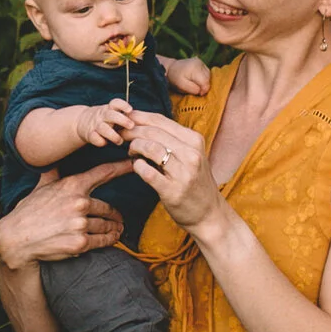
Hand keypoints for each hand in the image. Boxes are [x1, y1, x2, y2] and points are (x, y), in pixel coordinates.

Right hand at [0, 162, 132, 270]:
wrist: (17, 239)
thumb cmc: (28, 212)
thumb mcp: (40, 188)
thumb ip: (52, 174)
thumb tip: (53, 162)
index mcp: (71, 185)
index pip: (103, 173)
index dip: (122, 167)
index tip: (135, 163)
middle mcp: (78, 202)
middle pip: (109, 208)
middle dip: (115, 216)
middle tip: (119, 219)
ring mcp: (80, 223)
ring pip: (107, 226)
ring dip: (115, 229)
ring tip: (118, 230)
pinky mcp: (80, 242)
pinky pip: (103, 241)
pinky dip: (109, 240)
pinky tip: (112, 239)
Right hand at [72, 98, 133, 148]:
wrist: (83, 122)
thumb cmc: (107, 120)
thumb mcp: (115, 114)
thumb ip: (128, 117)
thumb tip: (150, 124)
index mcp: (110, 109)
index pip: (116, 103)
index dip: (122, 105)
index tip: (130, 110)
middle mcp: (103, 115)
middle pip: (111, 115)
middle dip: (121, 120)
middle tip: (131, 125)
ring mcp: (96, 125)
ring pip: (103, 127)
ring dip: (112, 134)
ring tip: (120, 141)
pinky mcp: (90, 134)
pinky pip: (94, 137)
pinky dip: (100, 140)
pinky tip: (105, 143)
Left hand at [121, 109, 222, 230]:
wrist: (209, 213)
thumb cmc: (195, 181)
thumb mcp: (190, 154)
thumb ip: (170, 139)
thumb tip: (140, 122)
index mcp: (194, 140)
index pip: (160, 120)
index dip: (138, 118)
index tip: (124, 121)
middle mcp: (191, 154)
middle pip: (152, 132)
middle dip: (131, 131)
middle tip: (120, 136)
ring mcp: (183, 173)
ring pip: (150, 148)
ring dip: (134, 147)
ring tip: (131, 152)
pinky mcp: (173, 191)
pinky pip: (147, 172)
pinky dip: (138, 166)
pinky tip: (137, 166)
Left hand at [163, 55, 211, 95]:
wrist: (171, 68)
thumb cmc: (175, 78)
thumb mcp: (181, 86)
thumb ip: (193, 89)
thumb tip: (201, 91)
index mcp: (195, 69)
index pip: (205, 83)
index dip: (203, 91)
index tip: (198, 94)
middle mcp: (199, 63)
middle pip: (207, 79)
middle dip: (203, 86)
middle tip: (194, 88)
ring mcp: (201, 62)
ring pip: (208, 76)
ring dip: (203, 82)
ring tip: (194, 83)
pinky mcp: (201, 62)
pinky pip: (207, 73)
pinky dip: (203, 78)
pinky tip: (197, 79)